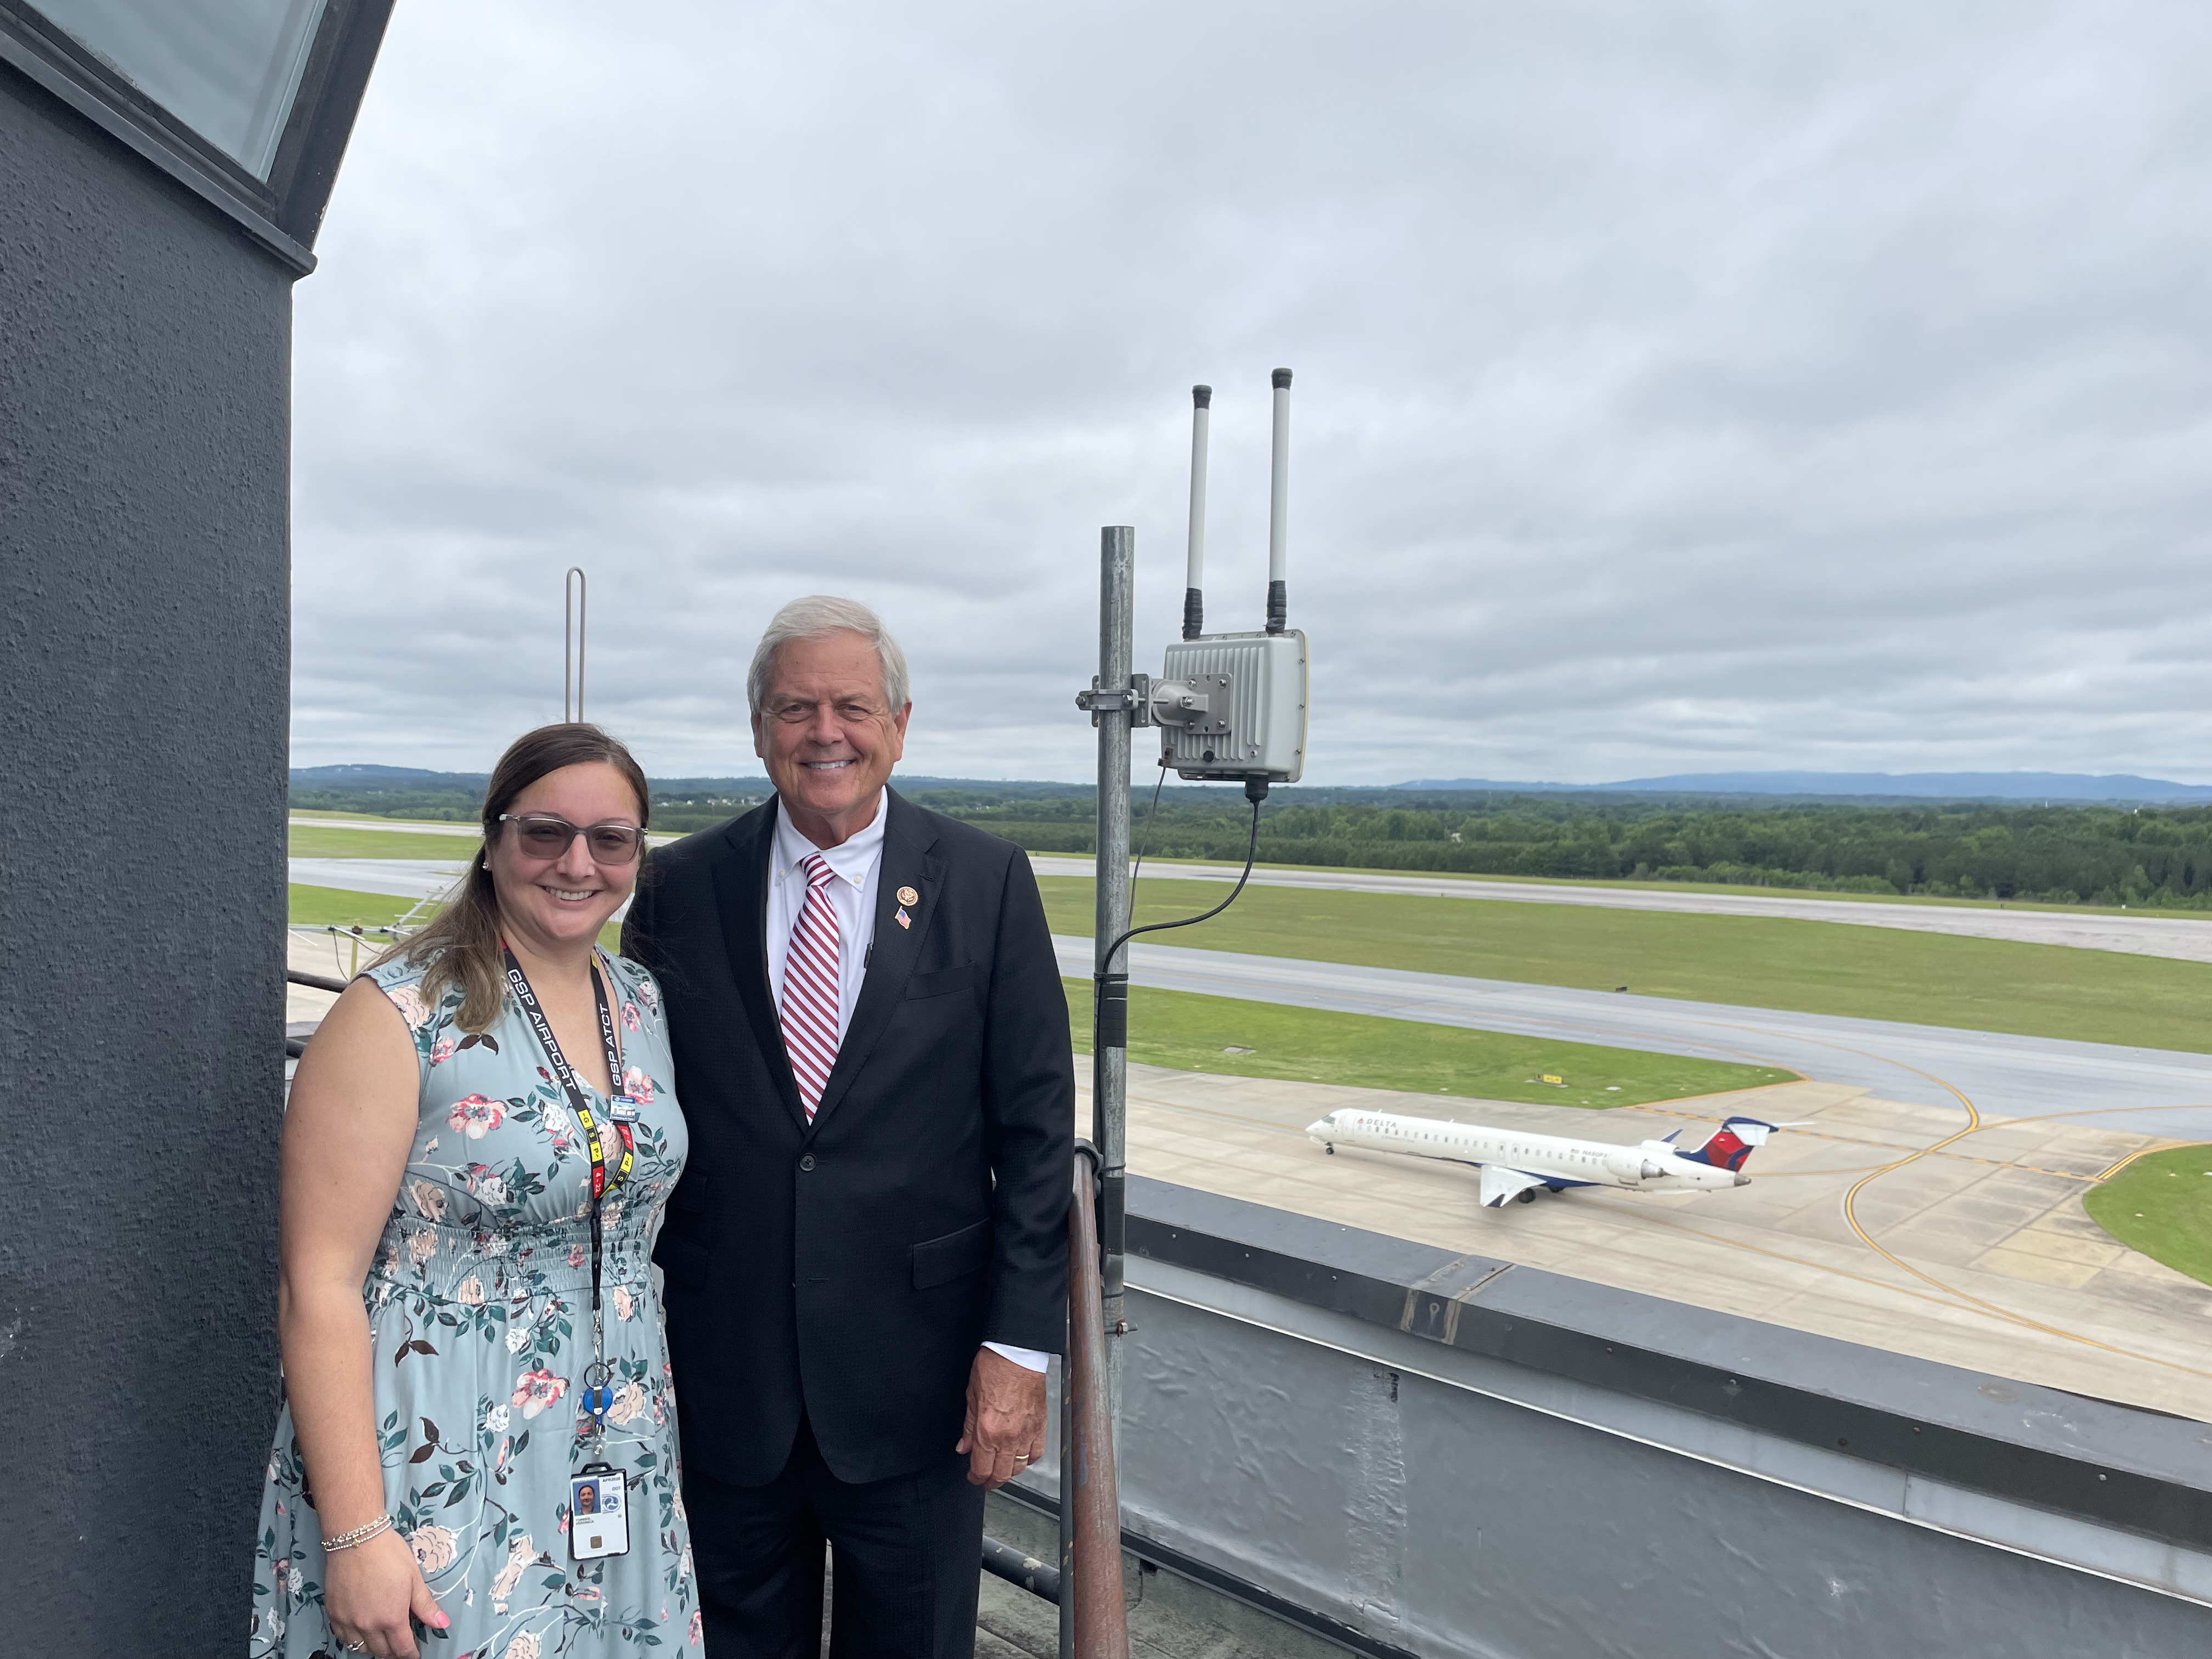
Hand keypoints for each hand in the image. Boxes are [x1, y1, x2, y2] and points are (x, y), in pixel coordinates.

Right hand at [323, 1527, 447, 1657]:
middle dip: (393, 1651)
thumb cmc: (390, 1554)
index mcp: (391, 1618)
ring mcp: (347, 1621)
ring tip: (381, 1637)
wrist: (356, 1538)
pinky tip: (360, 1629)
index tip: (414, 1654)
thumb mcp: (413, 1578)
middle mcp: (368, 1625)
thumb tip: (443, 1624)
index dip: (410, 1654)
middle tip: (400, 1643)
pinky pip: (342, 1637)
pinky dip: (353, 1638)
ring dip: (373, 1647)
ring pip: (360, 1647)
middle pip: (381, 1651)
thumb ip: (425, 1606)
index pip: (402, 1648)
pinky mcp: (333, 1613)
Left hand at [956, 1346, 1047, 1488]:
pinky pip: (1037, 1453)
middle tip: (985, 1480)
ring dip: (1009, 1472)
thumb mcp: (971, 1398)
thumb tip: (964, 1446)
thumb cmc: (994, 1368)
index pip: (982, 1469)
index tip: (973, 1477)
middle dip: (991, 1481)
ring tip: (1001, 1469)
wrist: (1017, 1354)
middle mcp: (1008, 1436)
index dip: (975, 1479)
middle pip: (1001, 1474)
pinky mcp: (1040, 1426)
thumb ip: (969, 1427)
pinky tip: (1022, 1456)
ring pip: (1020, 1467)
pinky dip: (1029, 1459)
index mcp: (988, 1431)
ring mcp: (1027, 1433)